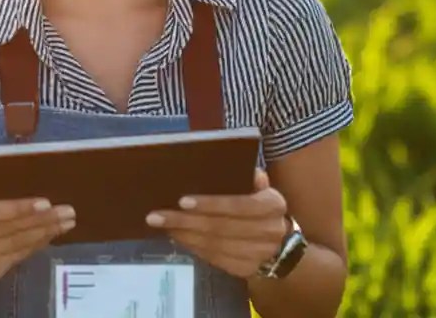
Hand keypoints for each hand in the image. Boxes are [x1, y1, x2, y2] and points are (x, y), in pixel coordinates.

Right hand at [0, 170, 75, 280]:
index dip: (17, 208)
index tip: (45, 202)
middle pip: (5, 229)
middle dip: (40, 220)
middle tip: (67, 211)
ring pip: (15, 245)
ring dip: (44, 233)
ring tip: (66, 221)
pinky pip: (17, 256)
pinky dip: (37, 244)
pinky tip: (51, 233)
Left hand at [144, 168, 288, 278]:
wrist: (279, 241)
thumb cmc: (259, 203)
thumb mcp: (258, 186)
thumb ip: (246, 176)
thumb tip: (234, 165)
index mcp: (273, 205)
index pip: (240, 204)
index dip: (211, 204)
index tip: (182, 201)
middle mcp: (270, 232)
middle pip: (222, 227)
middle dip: (186, 221)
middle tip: (156, 216)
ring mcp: (259, 255)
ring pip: (215, 245)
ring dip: (184, 235)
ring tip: (162, 225)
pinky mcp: (246, 270)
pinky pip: (214, 259)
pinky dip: (192, 246)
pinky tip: (176, 236)